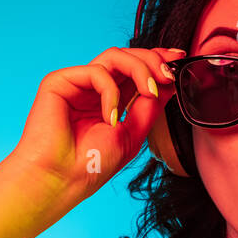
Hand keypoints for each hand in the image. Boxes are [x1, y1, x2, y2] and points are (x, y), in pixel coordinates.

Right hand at [12, 46, 182, 203]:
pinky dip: (110, 92)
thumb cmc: (91, 165)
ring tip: (149, 91)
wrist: (61, 180)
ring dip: (140, 69)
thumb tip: (169, 84)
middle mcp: (93, 90)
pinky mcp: (59, 82)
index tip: (178, 60)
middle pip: (127, 58)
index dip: (157, 62)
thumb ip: (149, 107)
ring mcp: (77, 84)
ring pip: (114, 57)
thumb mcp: (132, 135)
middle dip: (153, 61)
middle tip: (169, 73)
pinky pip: (96, 72)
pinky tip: (110, 117)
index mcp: (110, 102)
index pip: (135, 72)